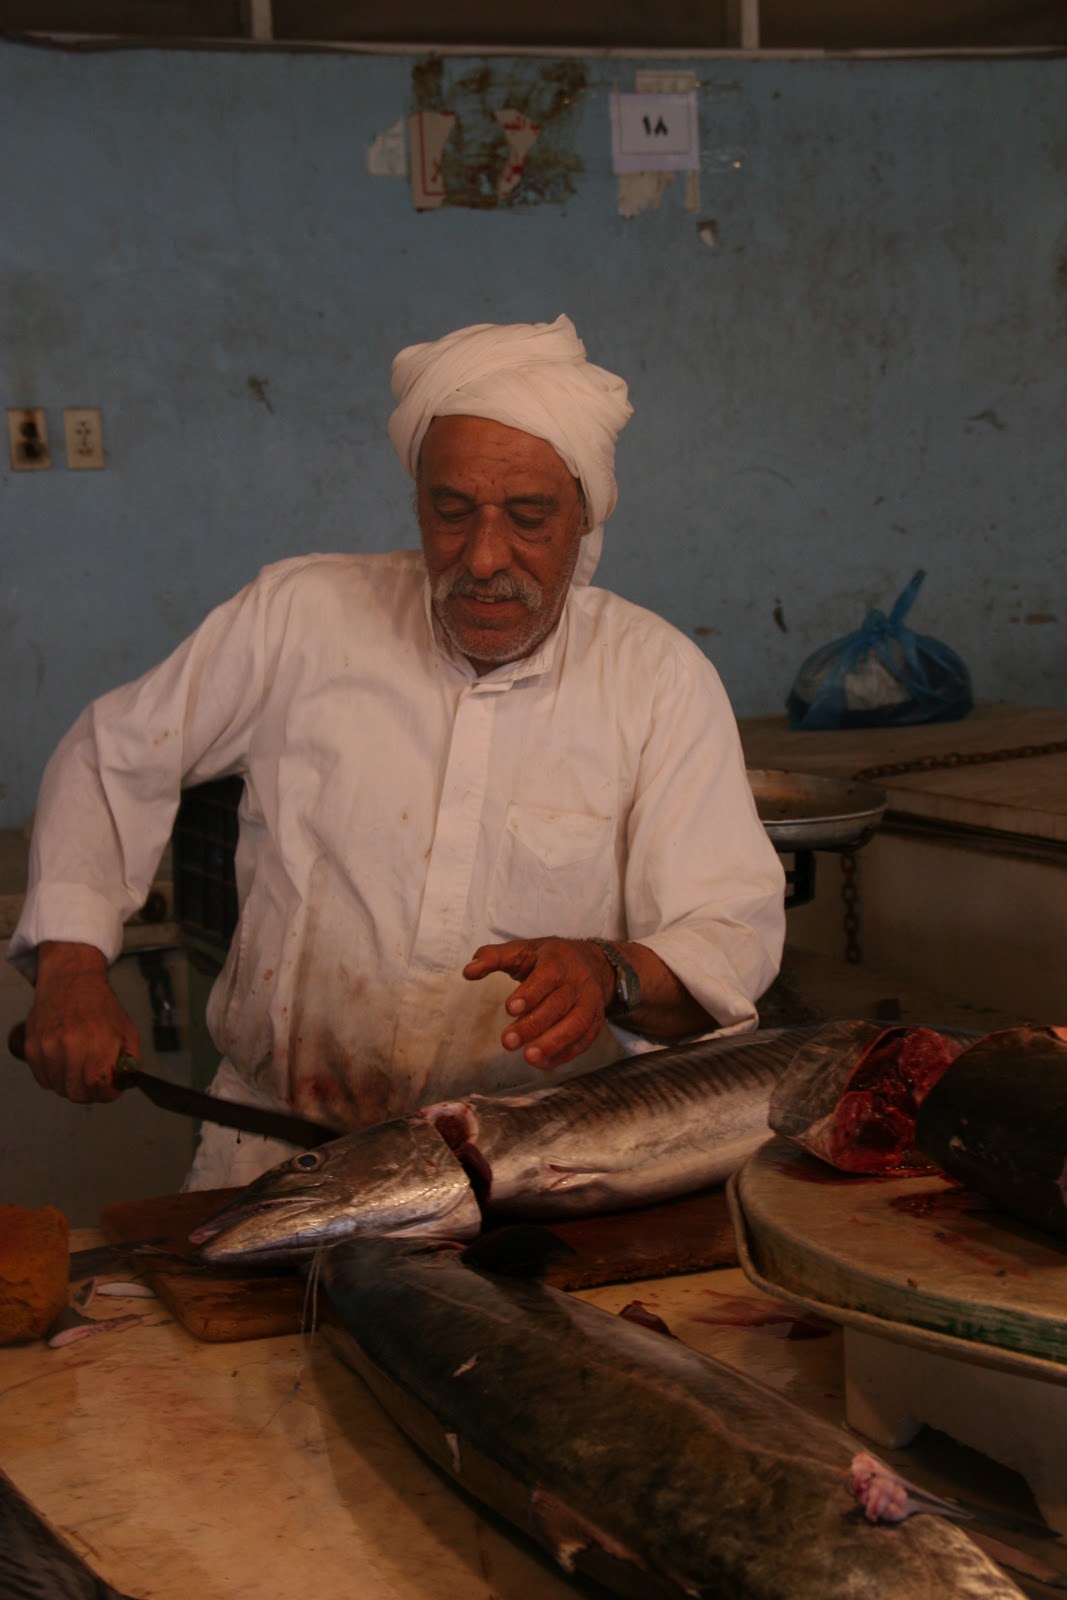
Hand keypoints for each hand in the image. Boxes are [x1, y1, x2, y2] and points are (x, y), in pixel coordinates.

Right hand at [23, 942, 139, 1102]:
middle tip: (95, 1082)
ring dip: (71, 1084)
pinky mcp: (32, 1047)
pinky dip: (54, 1078)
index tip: (110, 1090)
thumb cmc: (101, 1006)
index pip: (98, 1084)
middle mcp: (70, 1044)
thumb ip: (130, 1059)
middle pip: (77, 1092)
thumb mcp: (127, 1029)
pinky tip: (64, 1063)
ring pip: (59, 1087)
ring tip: (79, 1067)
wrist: (69, 981)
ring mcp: (48, 1046)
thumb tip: (125, 1083)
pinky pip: (43, 1079)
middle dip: (90, 1094)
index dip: (107, 1094)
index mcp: (98, 1039)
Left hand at [462, 936, 613, 1069]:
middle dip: (534, 1025)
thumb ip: (494, 957)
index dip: (530, 993)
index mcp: (558, 960)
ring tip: (529, 1058)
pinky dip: (565, 1055)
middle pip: (558, 1005)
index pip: (547, 976)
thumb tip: (468, 971)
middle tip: (507, 1042)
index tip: (510, 1009)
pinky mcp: (595, 1022)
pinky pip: (584, 1041)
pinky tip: (542, 1064)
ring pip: (576, 1025)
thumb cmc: (551, 959)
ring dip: (553, 1043)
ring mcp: (590, 1003)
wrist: (596, 964)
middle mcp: (578, 982)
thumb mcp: (523, 950)